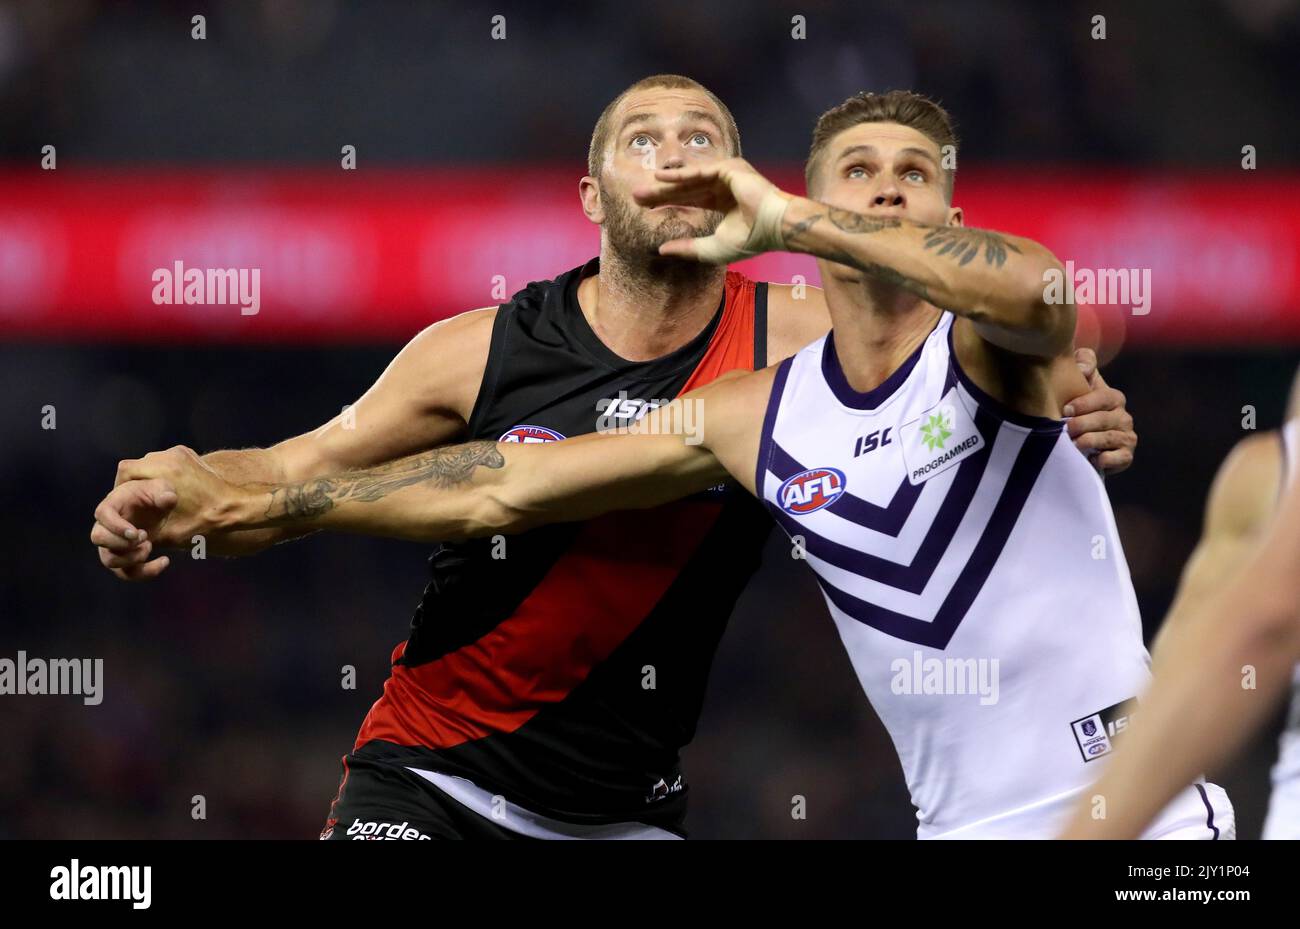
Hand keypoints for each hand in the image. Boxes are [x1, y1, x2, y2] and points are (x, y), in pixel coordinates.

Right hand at [91, 478, 177, 580]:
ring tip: (149, 546)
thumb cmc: (151, 494)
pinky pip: (126, 573)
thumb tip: (167, 499)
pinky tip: (165, 561)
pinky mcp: (123, 558)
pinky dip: (146, 572)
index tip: (136, 533)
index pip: (102, 515)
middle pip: (98, 539)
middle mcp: (105, 526)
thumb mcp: (161, 488)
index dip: (116, 526)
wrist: (150, 506)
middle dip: (122, 542)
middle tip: (145, 537)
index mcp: (111, 505)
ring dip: (131, 559)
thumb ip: (164, 492)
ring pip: (109, 560)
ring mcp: (111, 544)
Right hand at [111, 445, 239, 545]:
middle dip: (132, 484)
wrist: (237, 506)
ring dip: (147, 479)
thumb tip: (125, 530)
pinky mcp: (190, 454)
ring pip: (150, 462)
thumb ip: (142, 528)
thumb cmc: (205, 522)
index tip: (122, 502)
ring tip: (149, 499)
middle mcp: (171, 455)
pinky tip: (166, 493)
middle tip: (135, 503)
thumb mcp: (169, 534)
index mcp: (164, 470)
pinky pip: (165, 461)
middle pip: (137, 465)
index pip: (125, 470)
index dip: (119, 487)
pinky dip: (161, 475)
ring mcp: (182, 452)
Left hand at [632, 158, 791, 263]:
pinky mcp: (730, 168)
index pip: (688, 200)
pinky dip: (681, 175)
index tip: (644, 207)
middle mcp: (722, 187)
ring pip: (689, 180)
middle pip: (684, 189)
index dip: (666, 202)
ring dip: (665, 183)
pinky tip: (661, 178)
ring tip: (642, 188)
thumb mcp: (711, 249)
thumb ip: (687, 248)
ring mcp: (726, 176)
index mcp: (721, 203)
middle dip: (660, 192)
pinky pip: (700, 172)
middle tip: (636, 196)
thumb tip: (660, 250)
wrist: (775, 228)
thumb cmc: (750, 240)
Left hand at [1064, 348, 1135, 475]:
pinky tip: (1091, 459)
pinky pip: (1119, 458)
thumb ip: (1082, 363)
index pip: (1104, 397)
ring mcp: (1126, 437)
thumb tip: (1082, 368)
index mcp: (1113, 398)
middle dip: (1084, 423)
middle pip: (1106, 419)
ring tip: (1073, 444)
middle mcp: (1123, 417)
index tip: (1065, 409)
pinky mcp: (1125, 456)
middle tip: (1066, 428)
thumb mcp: (1079, 382)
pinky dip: (1106, 460)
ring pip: (1110, 438)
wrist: (1079, 443)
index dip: (1085, 403)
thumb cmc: (1075, 408)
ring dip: (1091, 441)